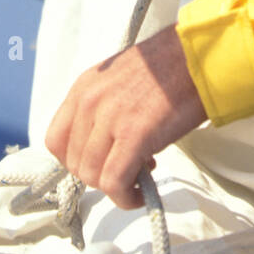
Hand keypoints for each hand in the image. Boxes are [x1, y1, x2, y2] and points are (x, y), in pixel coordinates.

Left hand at [45, 24, 206, 208]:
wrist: (197, 56)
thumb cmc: (167, 69)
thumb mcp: (118, 81)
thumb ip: (102, 110)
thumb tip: (101, 147)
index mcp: (84, 87)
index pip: (55, 140)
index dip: (75, 160)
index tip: (97, 163)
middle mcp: (89, 102)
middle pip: (73, 163)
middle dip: (99, 174)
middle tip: (127, 168)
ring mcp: (110, 117)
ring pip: (91, 175)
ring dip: (114, 187)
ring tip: (139, 174)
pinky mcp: (133, 134)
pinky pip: (114, 182)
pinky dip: (125, 197)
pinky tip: (140, 192)